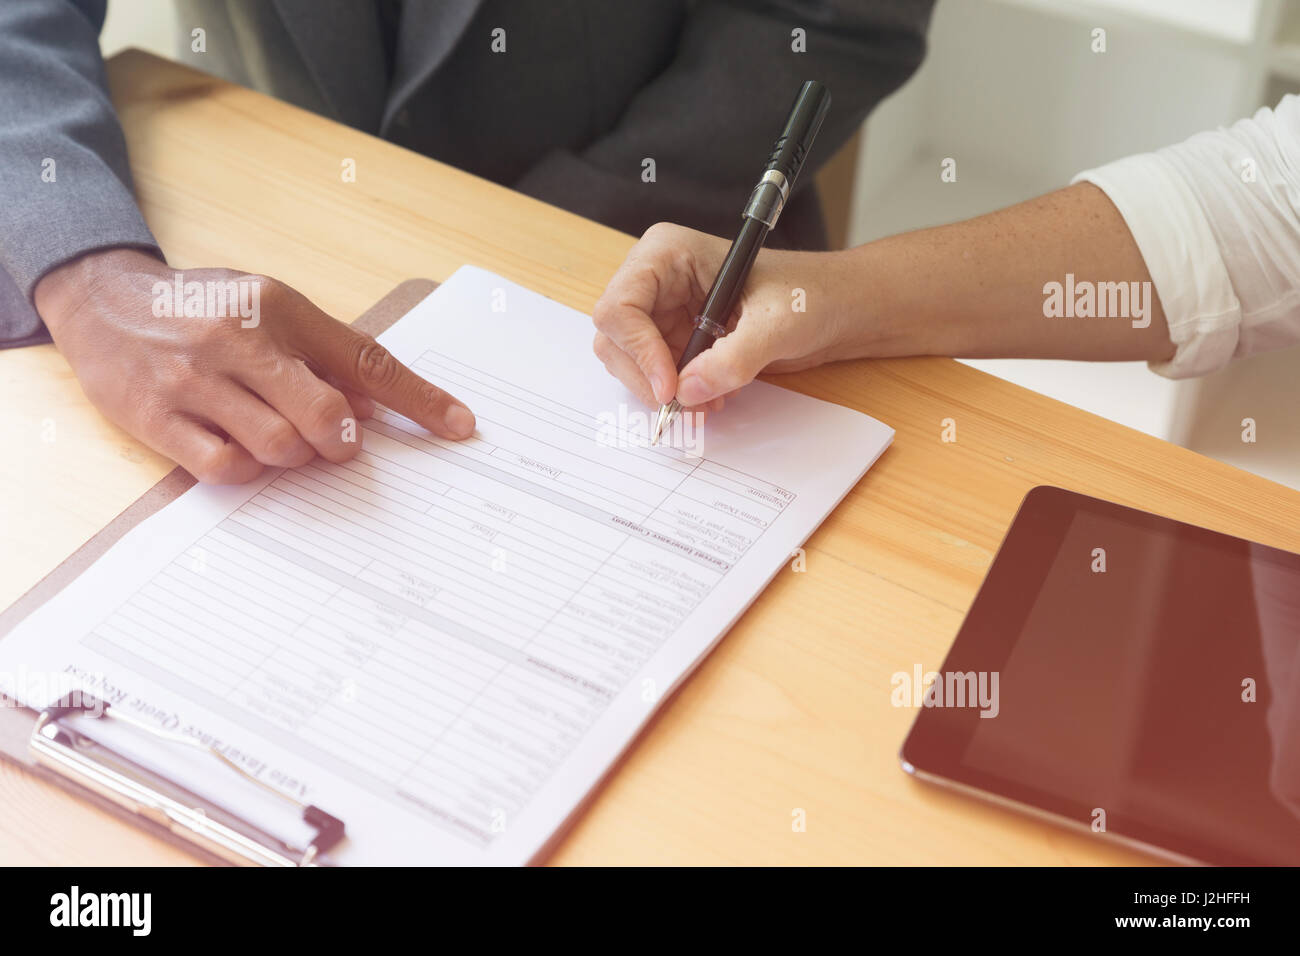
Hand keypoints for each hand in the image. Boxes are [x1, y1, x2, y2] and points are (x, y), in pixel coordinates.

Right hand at [34, 248, 475, 483]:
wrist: (103, 299)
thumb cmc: (205, 309)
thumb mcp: (272, 310)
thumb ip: (328, 356)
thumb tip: (380, 413)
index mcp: (279, 308)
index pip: (367, 361)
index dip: (420, 400)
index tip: (460, 427)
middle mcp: (239, 340)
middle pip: (325, 415)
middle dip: (341, 442)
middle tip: (335, 445)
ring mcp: (194, 380)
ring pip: (278, 447)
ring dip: (293, 457)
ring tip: (277, 436)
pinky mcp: (156, 418)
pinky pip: (225, 468)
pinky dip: (247, 471)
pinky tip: (241, 450)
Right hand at [592, 222, 863, 409]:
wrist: (836, 310)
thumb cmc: (812, 295)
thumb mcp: (778, 325)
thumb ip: (733, 358)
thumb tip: (688, 392)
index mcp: (669, 254)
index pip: (620, 306)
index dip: (638, 350)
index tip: (670, 388)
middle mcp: (656, 279)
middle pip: (615, 337)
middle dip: (647, 377)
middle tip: (684, 408)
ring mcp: (663, 310)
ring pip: (629, 361)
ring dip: (663, 391)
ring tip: (708, 403)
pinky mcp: (676, 338)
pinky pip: (655, 374)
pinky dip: (678, 394)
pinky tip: (713, 397)